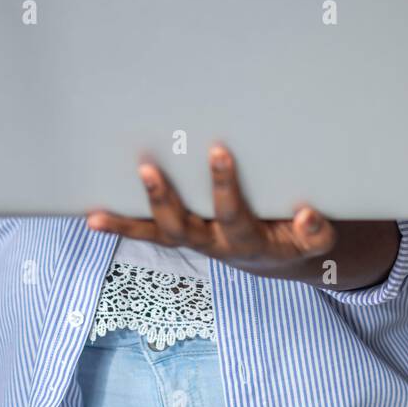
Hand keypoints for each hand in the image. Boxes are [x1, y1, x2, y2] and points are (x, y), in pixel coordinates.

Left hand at [85, 142, 337, 283]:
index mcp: (245, 242)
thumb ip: (315, 232)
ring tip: (96, 216)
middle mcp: (212, 244)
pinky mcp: (178, 235)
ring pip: (156, 235)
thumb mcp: (312, 240)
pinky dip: (120, 227)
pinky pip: (146, 233)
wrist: (275, 255)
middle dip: (163, 199)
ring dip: (126, 225)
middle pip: (181, 229)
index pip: (231, 214)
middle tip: (147, 168)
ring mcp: (192, 240)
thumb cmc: (293, 236)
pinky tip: (92, 217)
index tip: (216, 150)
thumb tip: (306, 217)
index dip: (222, 186)